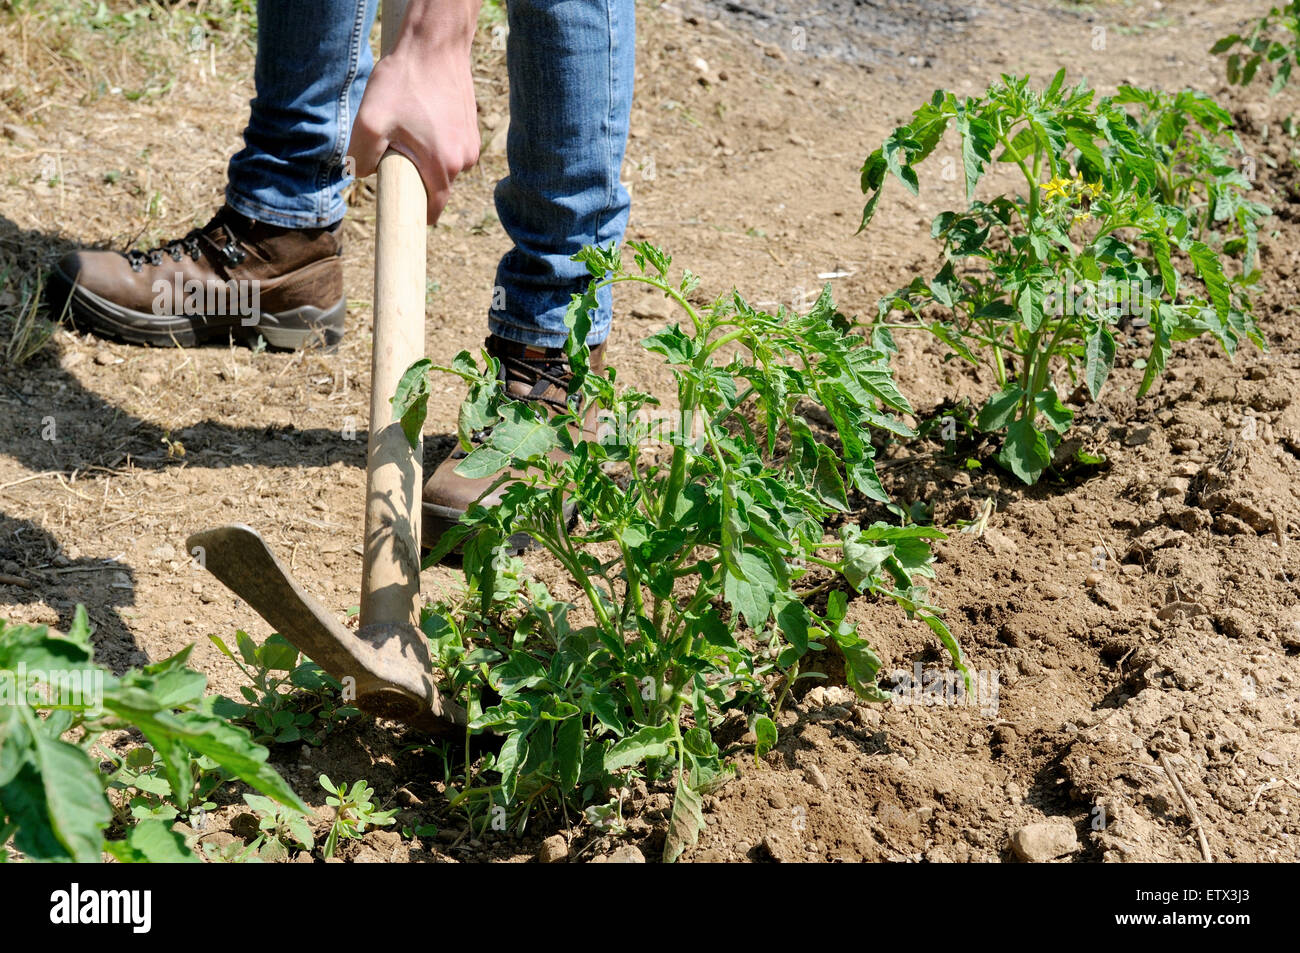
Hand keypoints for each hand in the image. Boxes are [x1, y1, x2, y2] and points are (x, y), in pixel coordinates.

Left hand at [347, 3, 480, 224]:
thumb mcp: (370, 120)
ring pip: (442, 166)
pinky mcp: (471, 129)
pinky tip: (422, 117)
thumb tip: (364, 174)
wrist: (434, 44)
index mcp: (443, 165)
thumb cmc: (404, 80)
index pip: (432, 209)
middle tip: (395, 149)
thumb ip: (362, 157)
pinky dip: (435, 141)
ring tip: (409, 128)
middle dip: (415, 177)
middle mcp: (464, 159)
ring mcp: (471, 144)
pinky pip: (449, 148)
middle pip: (435, 186)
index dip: (413, 213)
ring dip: (424, 157)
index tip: (399, 209)